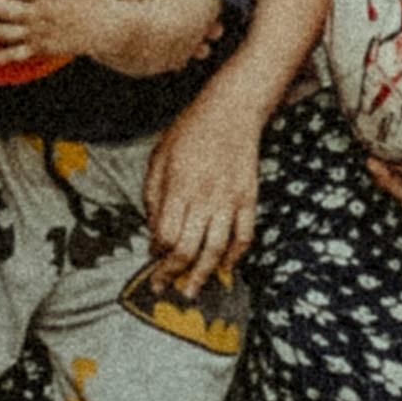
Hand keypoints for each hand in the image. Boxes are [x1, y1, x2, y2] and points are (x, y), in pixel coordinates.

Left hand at [144, 91, 264, 287]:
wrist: (232, 109)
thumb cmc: (190, 131)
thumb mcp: (160, 156)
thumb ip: (154, 196)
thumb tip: (154, 233)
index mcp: (179, 185)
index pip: (167, 235)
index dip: (157, 254)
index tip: (151, 259)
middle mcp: (205, 196)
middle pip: (190, 249)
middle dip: (174, 274)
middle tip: (164, 287)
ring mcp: (230, 199)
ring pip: (217, 249)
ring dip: (203, 275)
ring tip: (191, 291)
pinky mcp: (249, 198)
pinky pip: (244, 236)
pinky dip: (235, 256)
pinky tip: (223, 267)